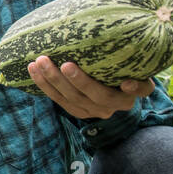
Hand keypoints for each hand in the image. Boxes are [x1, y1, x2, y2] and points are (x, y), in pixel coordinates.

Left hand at [26, 56, 153, 119]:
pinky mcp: (77, 111)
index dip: (134, 88)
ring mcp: (93, 111)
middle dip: (79, 81)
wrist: (108, 88)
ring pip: (72, 99)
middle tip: (65, 64)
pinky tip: (33, 70)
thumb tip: (128, 64)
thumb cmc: (120, 70)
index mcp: (130, 95)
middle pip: (96, 96)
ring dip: (53, 80)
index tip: (127, 83)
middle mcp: (113, 107)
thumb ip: (133, 62)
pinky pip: (58, 100)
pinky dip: (44, 85)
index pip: (139, 91)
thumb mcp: (131, 66)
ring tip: (39, 62)